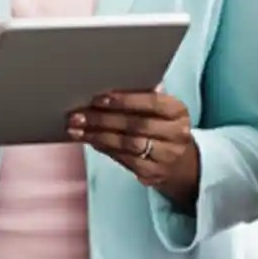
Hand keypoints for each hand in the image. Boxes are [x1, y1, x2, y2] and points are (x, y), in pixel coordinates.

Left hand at [67, 88, 200, 207]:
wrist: (180, 163)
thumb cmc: (162, 126)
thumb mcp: (161, 109)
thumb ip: (141, 96)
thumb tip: (106, 85)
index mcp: (178, 111)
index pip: (152, 102)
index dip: (124, 100)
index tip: (98, 98)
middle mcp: (176, 134)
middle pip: (136, 125)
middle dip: (103, 119)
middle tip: (78, 115)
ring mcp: (167, 156)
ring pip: (128, 144)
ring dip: (98, 136)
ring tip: (77, 130)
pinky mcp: (153, 173)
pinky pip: (124, 160)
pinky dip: (104, 149)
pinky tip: (90, 140)